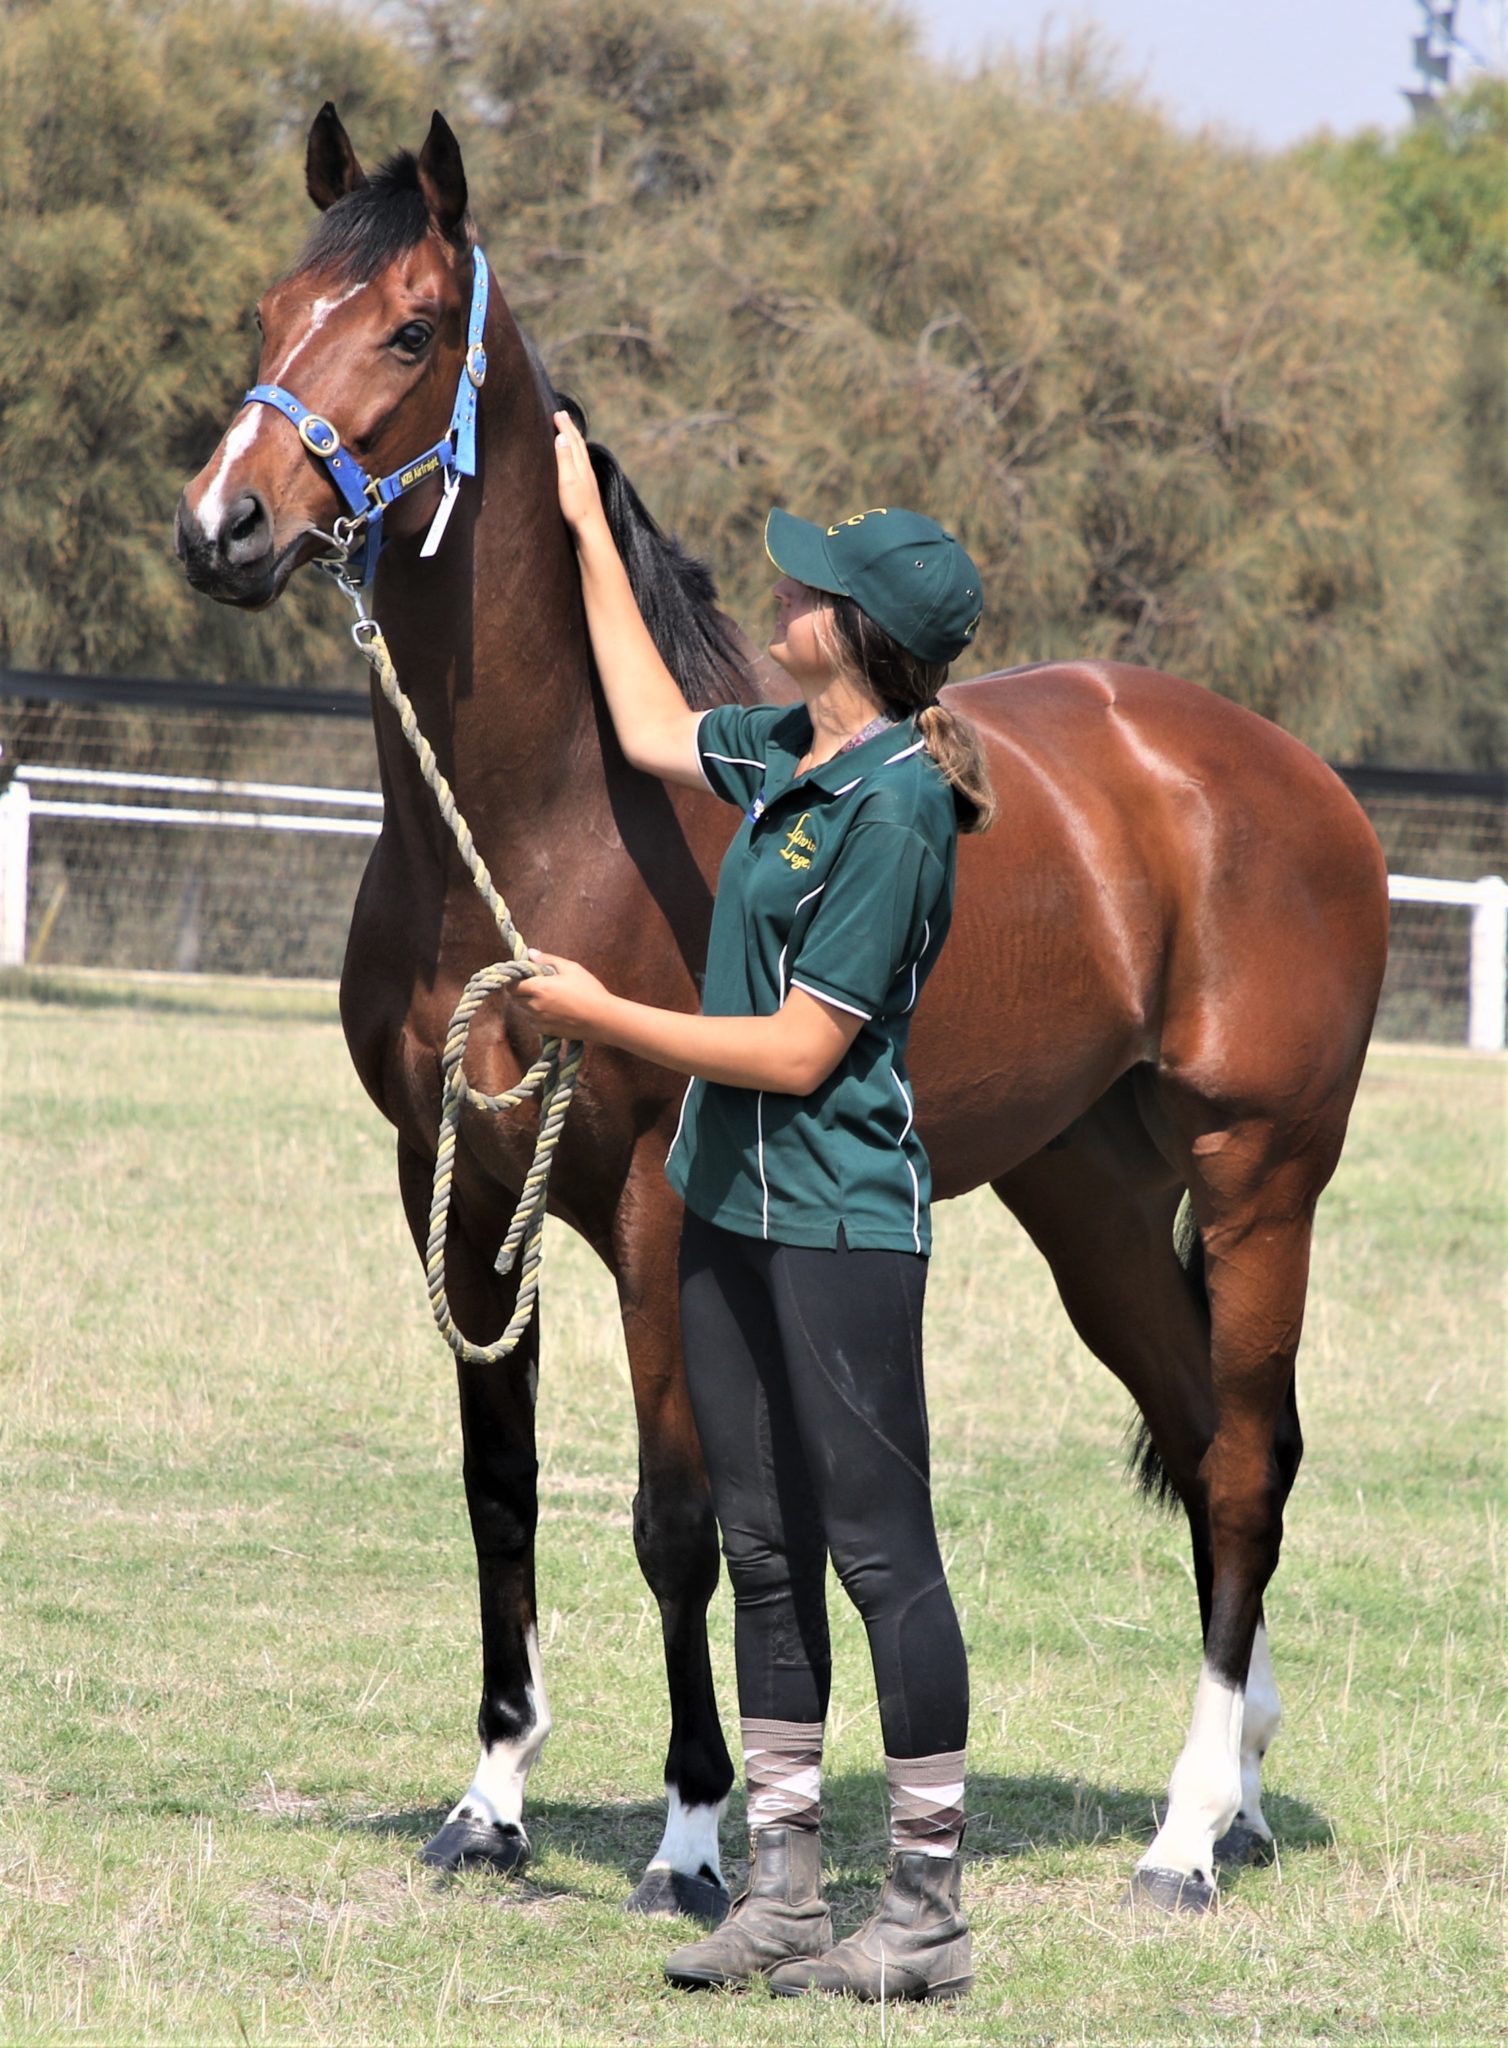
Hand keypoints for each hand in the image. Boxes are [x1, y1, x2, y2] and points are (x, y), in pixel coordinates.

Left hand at [507, 949, 613, 1040]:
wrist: (602, 1018)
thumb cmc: (589, 990)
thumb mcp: (571, 968)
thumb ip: (548, 959)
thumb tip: (531, 953)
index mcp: (539, 988)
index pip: (511, 986)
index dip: (513, 981)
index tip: (522, 977)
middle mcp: (535, 1005)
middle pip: (514, 999)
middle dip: (519, 991)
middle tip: (532, 985)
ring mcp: (540, 1020)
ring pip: (523, 1011)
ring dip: (527, 1003)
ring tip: (543, 997)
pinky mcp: (547, 1031)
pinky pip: (532, 1023)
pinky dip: (535, 1016)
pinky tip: (549, 1010)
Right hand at [553, 410, 607, 539]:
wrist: (591, 532)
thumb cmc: (577, 509)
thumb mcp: (567, 482)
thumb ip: (565, 459)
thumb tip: (561, 437)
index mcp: (581, 466)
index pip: (572, 440)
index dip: (564, 426)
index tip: (557, 412)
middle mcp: (586, 470)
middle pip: (578, 444)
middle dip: (570, 429)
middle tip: (562, 415)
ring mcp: (588, 481)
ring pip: (581, 454)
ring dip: (574, 440)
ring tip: (569, 433)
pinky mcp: (586, 491)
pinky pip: (581, 465)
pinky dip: (577, 456)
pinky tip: (577, 462)